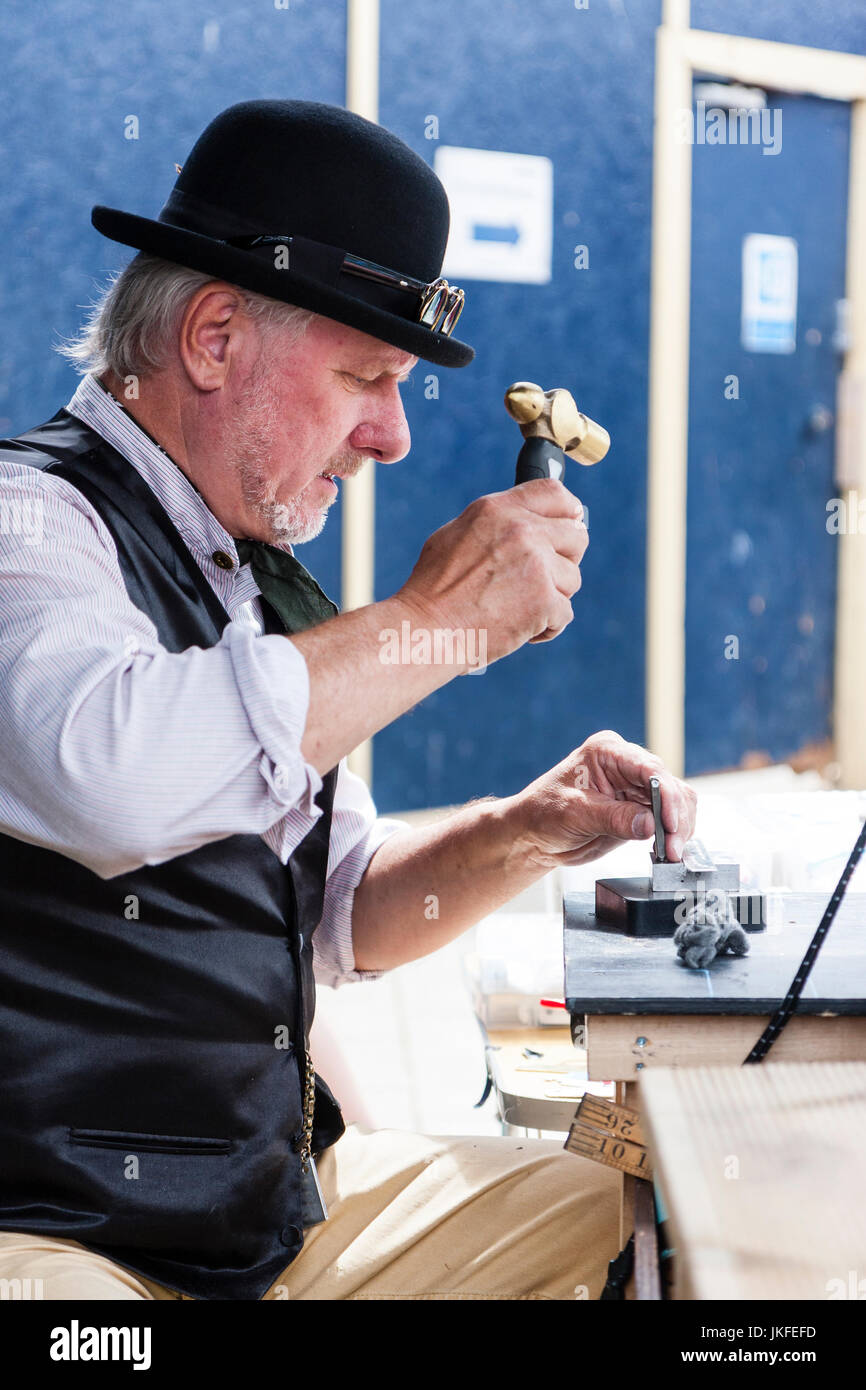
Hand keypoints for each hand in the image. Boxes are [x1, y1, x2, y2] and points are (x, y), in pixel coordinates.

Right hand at [396, 478, 587, 664]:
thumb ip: (497, 524)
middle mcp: (522, 530)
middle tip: (543, 578)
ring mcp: (536, 565)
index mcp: (497, 510)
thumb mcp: (456, 536)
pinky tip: (520, 629)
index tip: (572, 522)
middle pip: (576, 536)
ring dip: (553, 597)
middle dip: (565, 560)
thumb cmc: (434, 590)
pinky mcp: (545, 600)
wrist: (426, 630)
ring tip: (519, 608)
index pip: (554, 493)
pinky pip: (565, 613)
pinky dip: (546, 626)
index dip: (569, 510)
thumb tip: (530, 520)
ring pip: (572, 578)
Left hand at [509, 730, 696, 867]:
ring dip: (678, 828)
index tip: (669, 824)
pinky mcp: (640, 807)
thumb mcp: (576, 814)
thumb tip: (650, 825)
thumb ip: (614, 818)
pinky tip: (667, 850)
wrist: (534, 834)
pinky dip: (672, 834)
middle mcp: (626, 764)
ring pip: (676, 802)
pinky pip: (668, 818)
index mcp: (607, 752)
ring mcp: (635, 785)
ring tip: (671, 853)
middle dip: (675, 818)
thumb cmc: (544, 813)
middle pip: (669, 785)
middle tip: (673, 848)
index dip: (666, 796)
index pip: (649, 768)